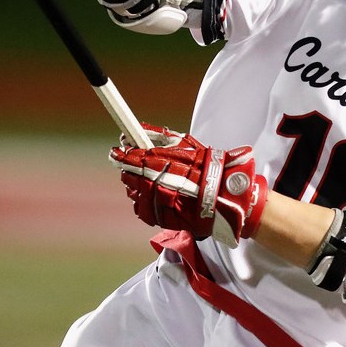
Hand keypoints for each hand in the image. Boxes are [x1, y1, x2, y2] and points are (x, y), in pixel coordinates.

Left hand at [110, 125, 267, 247]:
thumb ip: (162, 136)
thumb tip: (140, 128)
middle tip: (125, 164)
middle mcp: (167, 183)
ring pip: (136, 194)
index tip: (117, 150)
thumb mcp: (187, 145)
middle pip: (134, 176)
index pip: (140, 157)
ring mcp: (166, 203)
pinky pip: (143, 211)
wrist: (228, 196)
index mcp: (172, 164)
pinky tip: (145, 196)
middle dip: (129, 169)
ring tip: (138, 180)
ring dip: (134, 185)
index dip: (126, 154)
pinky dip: (141, 202)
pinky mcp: (166, 219)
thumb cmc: (209, 167)